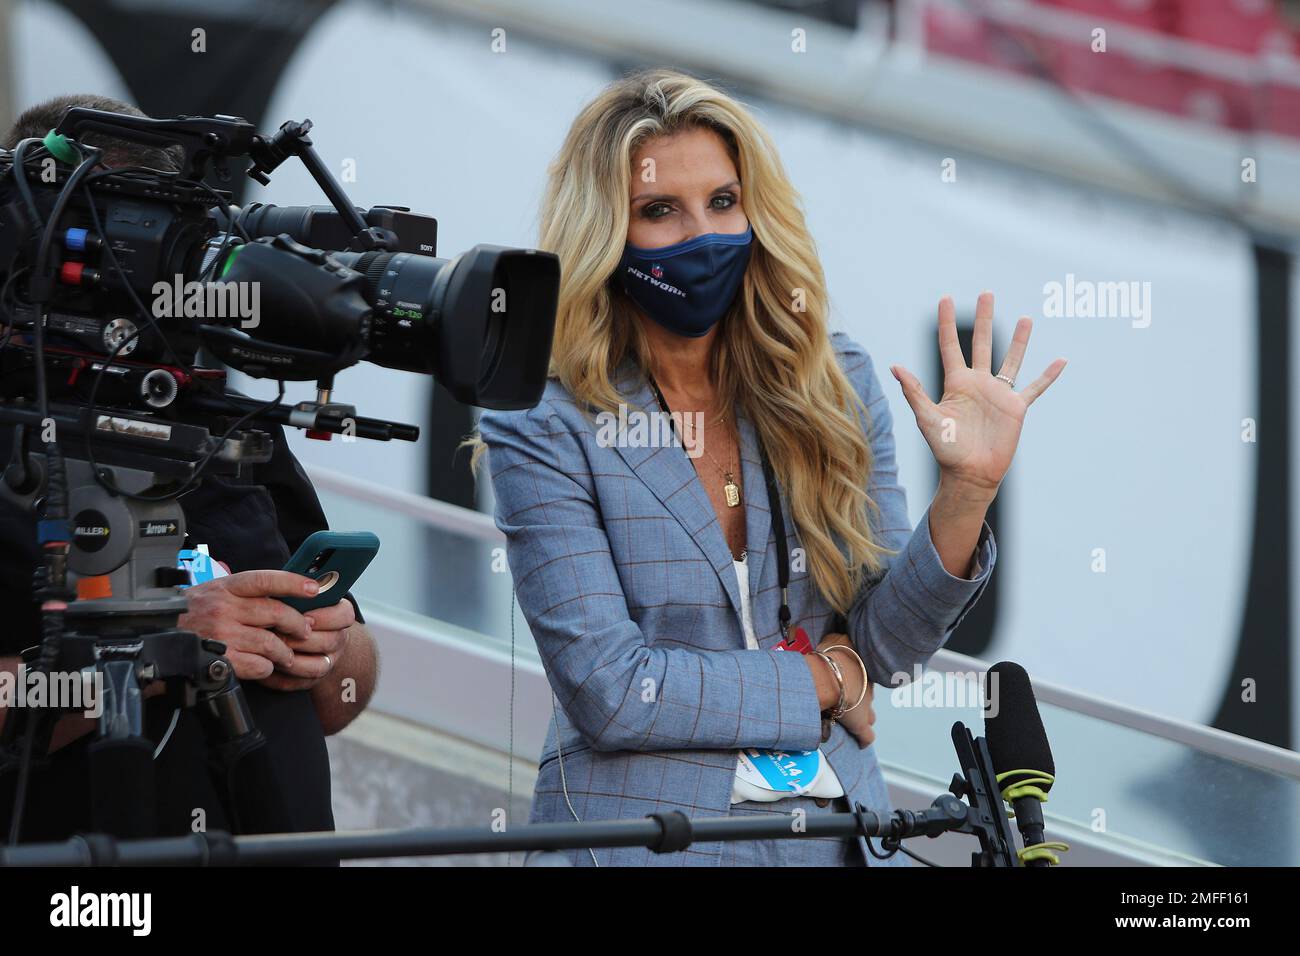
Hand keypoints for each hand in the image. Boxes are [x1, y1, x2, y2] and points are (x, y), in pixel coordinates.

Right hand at [177, 569, 319, 679]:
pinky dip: (267, 667)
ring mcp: (222, 635)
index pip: (265, 580)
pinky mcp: (220, 660)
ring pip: (271, 642)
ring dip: (284, 651)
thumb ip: (244, 592)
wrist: (154, 636)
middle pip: (275, 613)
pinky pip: (259, 665)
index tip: (313, 588)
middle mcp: (224, 608)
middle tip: (304, 630)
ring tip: (286, 654)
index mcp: (225, 587)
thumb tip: (284, 594)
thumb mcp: (213, 591)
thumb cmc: (189, 613)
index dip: (293, 583)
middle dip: (297, 624)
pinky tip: (263, 666)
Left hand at [260, 598, 354, 691]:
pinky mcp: (312, 680)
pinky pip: (299, 683)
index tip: (305, 616)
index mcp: (339, 615)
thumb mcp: (299, 595)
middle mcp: (338, 639)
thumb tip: (289, 582)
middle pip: (330, 641)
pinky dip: (280, 677)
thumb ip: (298, 590)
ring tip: (271, 650)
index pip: (345, 615)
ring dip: (292, 659)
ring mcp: (328, 661)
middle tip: (279, 633)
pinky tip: (266, 666)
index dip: (325, 617)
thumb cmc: (294, 608)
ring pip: (318, 666)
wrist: (300, 633)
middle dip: (302, 638)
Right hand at [814, 633, 875, 748]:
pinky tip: (863, 742)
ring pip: (869, 713)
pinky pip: (867, 735)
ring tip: (854, 717)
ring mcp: (865, 706)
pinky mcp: (861, 724)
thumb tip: (838, 635)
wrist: (829, 677)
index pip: (865, 673)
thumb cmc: (830, 657)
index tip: (850, 676)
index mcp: (863, 668)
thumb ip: (836, 639)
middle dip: (862, 695)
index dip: (858, 676)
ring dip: (864, 715)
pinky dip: (865, 738)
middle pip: (869, 693)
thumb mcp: (834, 640)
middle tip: (851, 696)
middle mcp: (868, 687)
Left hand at [890, 293, 1064, 495]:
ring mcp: (998, 394)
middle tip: (986, 294)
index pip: (950, 346)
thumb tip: (895, 366)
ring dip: (1020, 340)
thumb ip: (914, 392)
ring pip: (1011, 360)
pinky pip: (1035, 388)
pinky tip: (1060, 361)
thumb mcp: (927, 418)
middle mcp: (978, 384)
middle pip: (982, 343)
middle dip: (984, 319)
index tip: (945, 299)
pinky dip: (1048, 375)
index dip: (947, 323)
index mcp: (955, 383)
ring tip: (1026, 318)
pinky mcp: (1016, 408)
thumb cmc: (945, 449)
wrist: (969, 474)